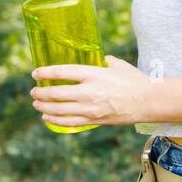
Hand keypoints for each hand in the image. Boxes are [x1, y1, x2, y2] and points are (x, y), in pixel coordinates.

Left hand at [29, 55, 151, 127]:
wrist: (147, 101)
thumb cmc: (134, 81)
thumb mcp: (117, 65)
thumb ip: (103, 61)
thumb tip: (97, 59)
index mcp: (93, 74)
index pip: (62, 72)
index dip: (45, 72)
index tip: (35, 73)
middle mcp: (88, 91)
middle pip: (55, 93)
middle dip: (40, 92)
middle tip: (34, 91)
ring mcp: (90, 108)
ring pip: (58, 110)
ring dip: (43, 107)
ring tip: (36, 104)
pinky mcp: (94, 120)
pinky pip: (69, 122)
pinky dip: (55, 120)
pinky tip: (47, 117)